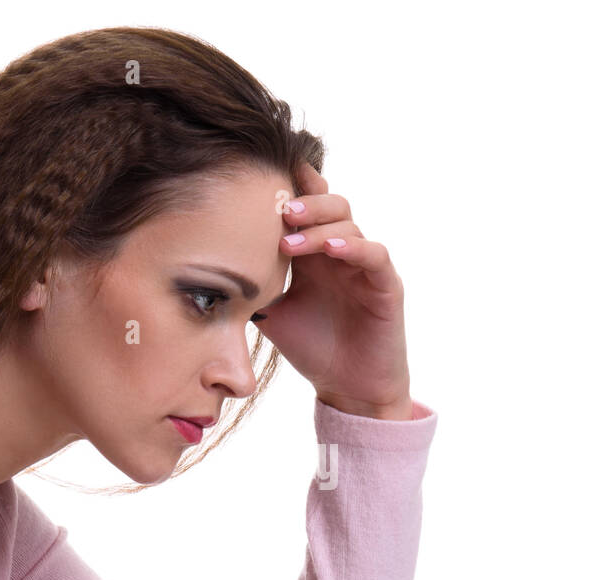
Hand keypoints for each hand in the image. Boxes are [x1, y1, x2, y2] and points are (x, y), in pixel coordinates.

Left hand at [257, 161, 412, 419]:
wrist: (348, 389)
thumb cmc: (311, 348)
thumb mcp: (271, 313)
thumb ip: (252, 286)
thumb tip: (206, 269)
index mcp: (312, 252)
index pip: (306, 207)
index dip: (291, 187)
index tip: (262, 177)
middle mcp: (340, 251)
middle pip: (330, 203)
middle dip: (304, 202)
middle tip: (278, 210)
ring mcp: (364, 265)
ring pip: (349, 224)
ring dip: (318, 227)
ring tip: (290, 240)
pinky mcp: (386, 284)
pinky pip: (375, 254)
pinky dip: (354, 247)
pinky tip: (331, 249)